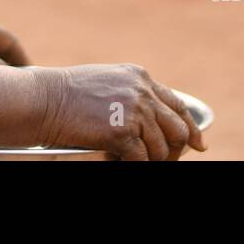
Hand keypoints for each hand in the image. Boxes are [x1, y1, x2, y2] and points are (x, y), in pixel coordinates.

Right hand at [38, 63, 206, 160]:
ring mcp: (134, 112)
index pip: (178, 105)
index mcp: (140, 77)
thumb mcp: (108, 83)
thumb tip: (153, 119)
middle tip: (166, 162)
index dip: (191, 128)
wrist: (44, 100)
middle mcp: (142, 92)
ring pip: (161, 149)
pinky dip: (134, 166)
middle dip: (176, 150)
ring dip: (151, 161)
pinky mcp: (122, 133)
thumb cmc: (68, 94)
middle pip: (177, 129)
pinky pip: (141, 161)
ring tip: (135, 160)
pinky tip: (119, 161)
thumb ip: (132, 94)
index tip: (199, 144)